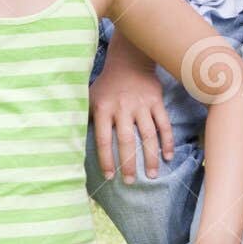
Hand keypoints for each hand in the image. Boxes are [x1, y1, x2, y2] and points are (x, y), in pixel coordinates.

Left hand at [90, 53, 172, 183]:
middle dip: (129, 164)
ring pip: (147, 135)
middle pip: (127, 141)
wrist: (129, 61)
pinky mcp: (156, 101)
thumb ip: (87, 119)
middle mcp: (122, 107)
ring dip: (150, 157)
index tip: (110, 176)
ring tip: (151, 175)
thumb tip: (75, 144)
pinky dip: (167, 141)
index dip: (106, 160)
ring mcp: (141, 105)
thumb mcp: (91, 98)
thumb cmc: (107, 85)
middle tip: (130, 181)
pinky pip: (163, 124)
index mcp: (103, 108)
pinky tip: (167, 156)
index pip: (104, 140)